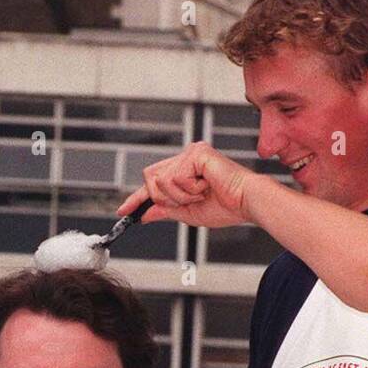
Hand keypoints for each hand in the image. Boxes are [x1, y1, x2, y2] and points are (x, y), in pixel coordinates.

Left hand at [117, 142, 259, 229]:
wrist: (246, 203)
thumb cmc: (225, 206)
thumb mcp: (186, 213)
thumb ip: (164, 210)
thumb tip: (143, 214)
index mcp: (183, 170)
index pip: (152, 183)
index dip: (136, 198)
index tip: (122, 211)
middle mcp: (185, 158)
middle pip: (151, 180)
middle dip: (165, 198)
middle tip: (190, 200)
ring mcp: (190, 153)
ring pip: (162, 181)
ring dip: (181, 196)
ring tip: (202, 193)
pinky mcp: (196, 153)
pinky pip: (176, 177)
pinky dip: (190, 189)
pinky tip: (207, 186)